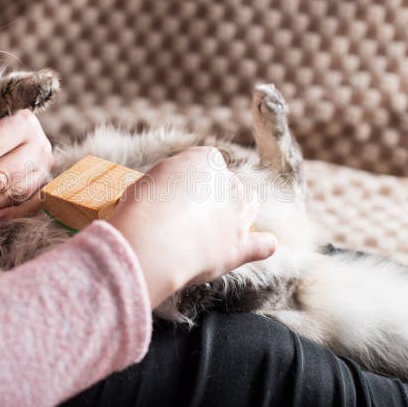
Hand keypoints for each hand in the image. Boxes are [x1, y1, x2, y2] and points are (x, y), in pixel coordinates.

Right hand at [107, 147, 276, 307]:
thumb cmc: (143, 208)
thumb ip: (166, 184)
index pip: (208, 162)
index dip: (193, 177)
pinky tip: (260, 246)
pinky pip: (264, 244)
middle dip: (214, 196)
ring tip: (221, 225)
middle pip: (229, 184)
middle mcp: (229, 183)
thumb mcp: (148, 181)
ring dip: (240, 212)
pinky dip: (262, 245)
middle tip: (188, 215)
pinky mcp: (241, 246)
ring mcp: (239, 215)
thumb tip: (165, 194)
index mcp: (206, 160)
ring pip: (251, 206)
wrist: (153, 241)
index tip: (177, 191)